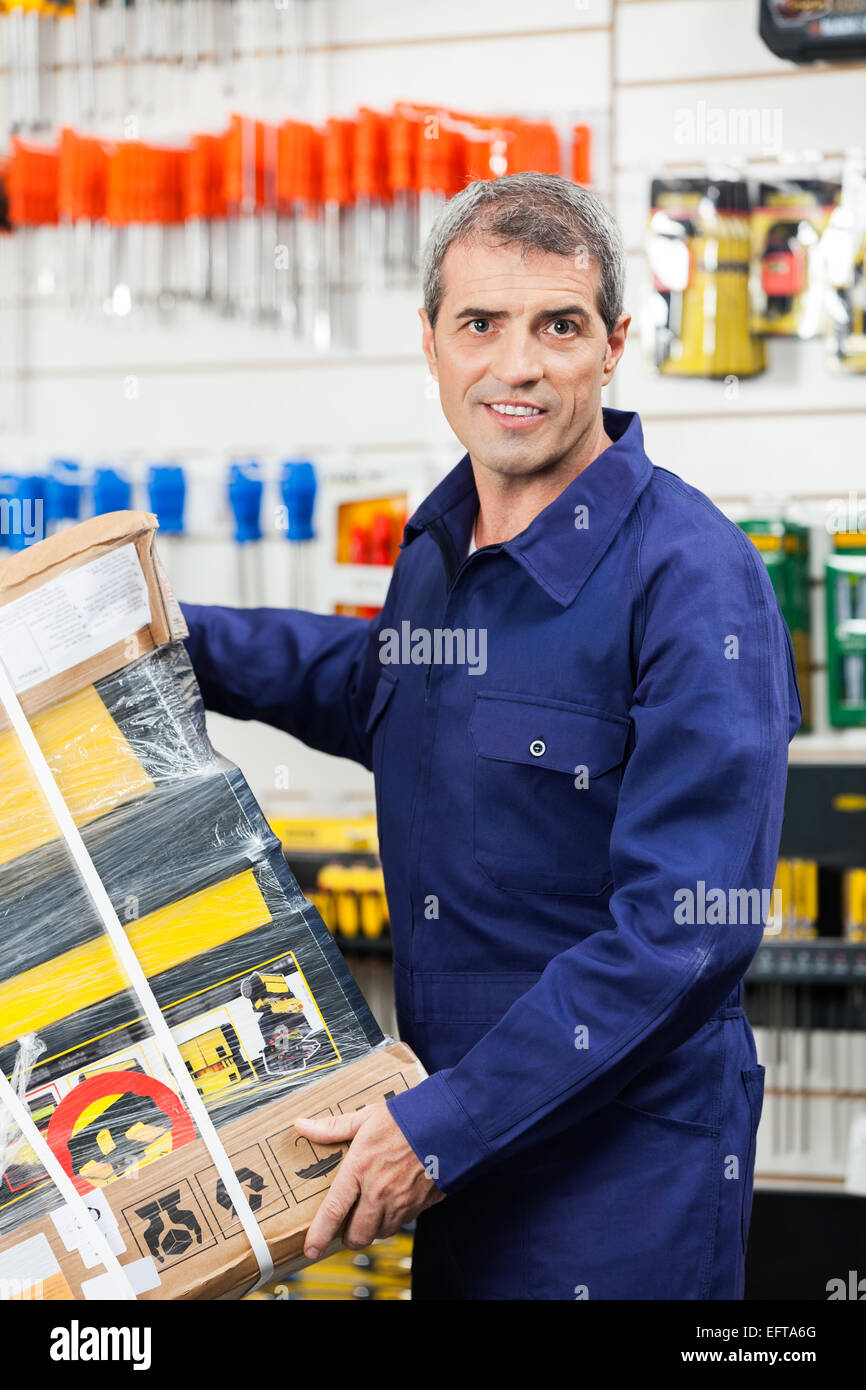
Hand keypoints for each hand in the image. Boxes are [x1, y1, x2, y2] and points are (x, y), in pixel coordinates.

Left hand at [294, 1103, 443, 1258]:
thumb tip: (302, 1126)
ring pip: (380, 1232)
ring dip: (372, 1228)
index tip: (311, 1249)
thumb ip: (332, 1127)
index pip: (333, 1211)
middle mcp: (379, 1191)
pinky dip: (394, 1219)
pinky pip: (402, 1223)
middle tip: (346, 1227)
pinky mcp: (420, 1206)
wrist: (448, 1123)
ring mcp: (401, 1202)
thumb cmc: (406, 1118)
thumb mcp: (365, 1117)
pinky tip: (394, 1201)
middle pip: (357, 1234)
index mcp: (360, 1168)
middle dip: (349, 1237)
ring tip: (371, 1211)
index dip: (319, 1235)